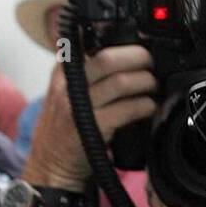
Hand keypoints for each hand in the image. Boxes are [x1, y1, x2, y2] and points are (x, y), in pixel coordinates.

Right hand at [25, 44, 157, 190]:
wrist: (52, 165)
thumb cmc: (67, 127)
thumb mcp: (67, 91)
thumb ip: (87, 71)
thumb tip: (125, 52)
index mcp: (63, 71)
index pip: (88, 41)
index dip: (118, 41)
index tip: (138, 44)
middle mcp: (68, 85)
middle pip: (107, 58)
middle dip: (137, 57)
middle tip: (151, 63)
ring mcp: (79, 107)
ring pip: (120, 83)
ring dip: (145, 82)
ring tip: (153, 86)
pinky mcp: (93, 128)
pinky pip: (127, 109)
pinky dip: (144, 105)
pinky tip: (149, 107)